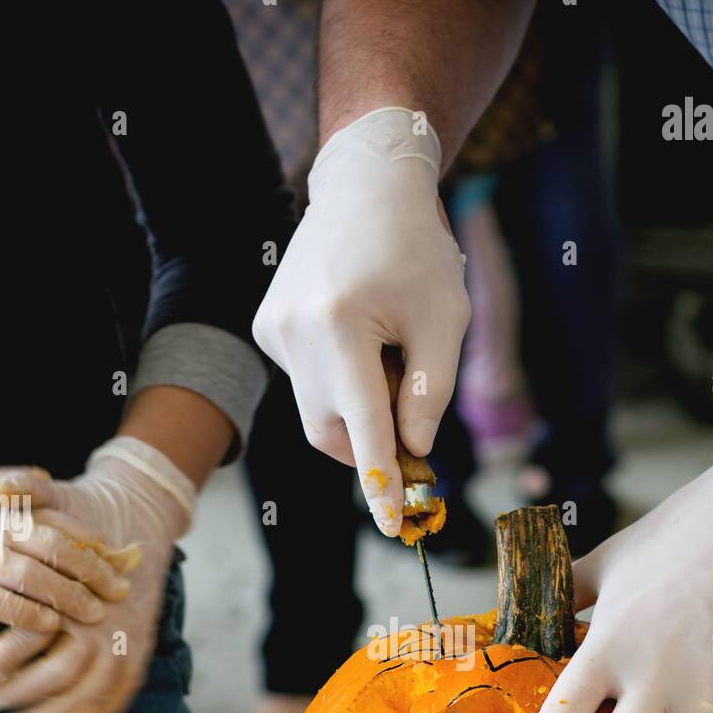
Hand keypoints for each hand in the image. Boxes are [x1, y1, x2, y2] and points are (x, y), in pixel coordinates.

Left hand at [0, 438, 194, 712]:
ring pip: (88, 692)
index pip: (36, 634)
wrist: (141, 514)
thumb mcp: (53, 499)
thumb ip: (21, 493)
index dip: (4, 659)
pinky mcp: (138, 648)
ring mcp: (125, 638)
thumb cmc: (86, 512)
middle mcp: (103, 621)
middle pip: (61, 673)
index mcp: (78, 590)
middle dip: (20, 696)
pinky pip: (119, 694)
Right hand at [252, 107, 469, 535]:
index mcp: (342, 328)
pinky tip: (356, 331)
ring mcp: (273, 331)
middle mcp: (296, 333)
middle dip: (373, 443)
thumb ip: (431, 394)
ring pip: (318, 413)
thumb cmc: (416, 250)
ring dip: (357, 408)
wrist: (365, 185)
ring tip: (386, 355)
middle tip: (412, 421)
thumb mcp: (445, 321)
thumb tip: (412, 451)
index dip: (381, 484)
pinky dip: (337, 381)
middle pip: (335, 432)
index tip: (392, 527)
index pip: (365, 428)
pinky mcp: (267, 328)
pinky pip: (306, 382)